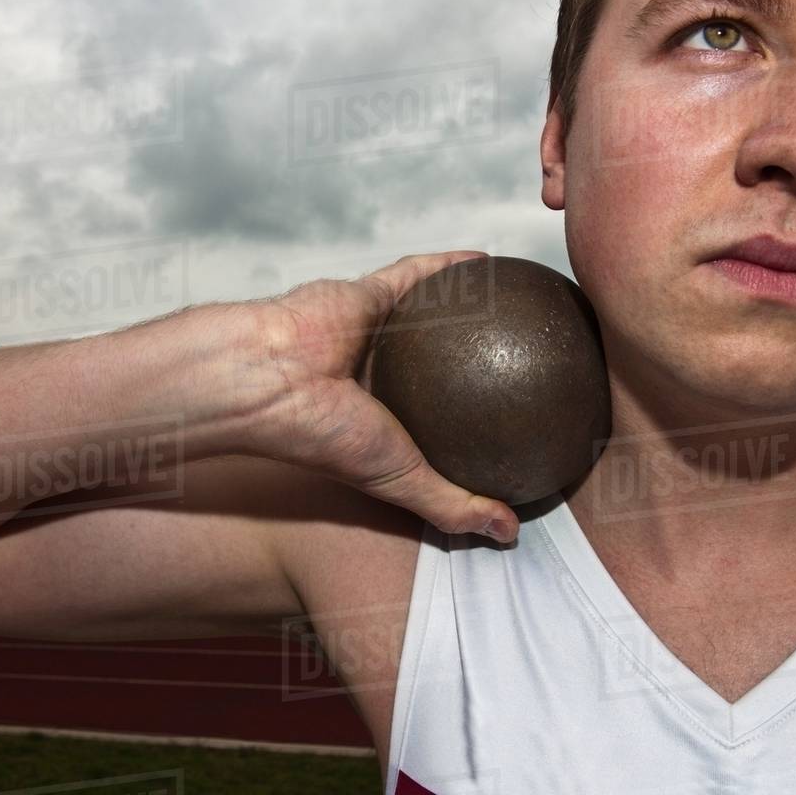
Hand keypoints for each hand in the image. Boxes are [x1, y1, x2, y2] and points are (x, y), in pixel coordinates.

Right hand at [244, 251, 518, 541]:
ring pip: (431, 317)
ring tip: (517, 308)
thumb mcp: (401, 482)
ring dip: (469, 310)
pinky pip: (414, 276)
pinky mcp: (365, 295)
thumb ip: (453, 505)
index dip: (481, 425)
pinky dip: (448, 267)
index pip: (440, 427)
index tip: (524, 423)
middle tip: (528, 360)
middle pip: (442, 370)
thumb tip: (510, 532)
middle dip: (481, 365)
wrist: (267, 382)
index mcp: (382, 425)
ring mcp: (372, 336)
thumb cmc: (322, 437)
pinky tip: (488, 263)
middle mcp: (379, 379)